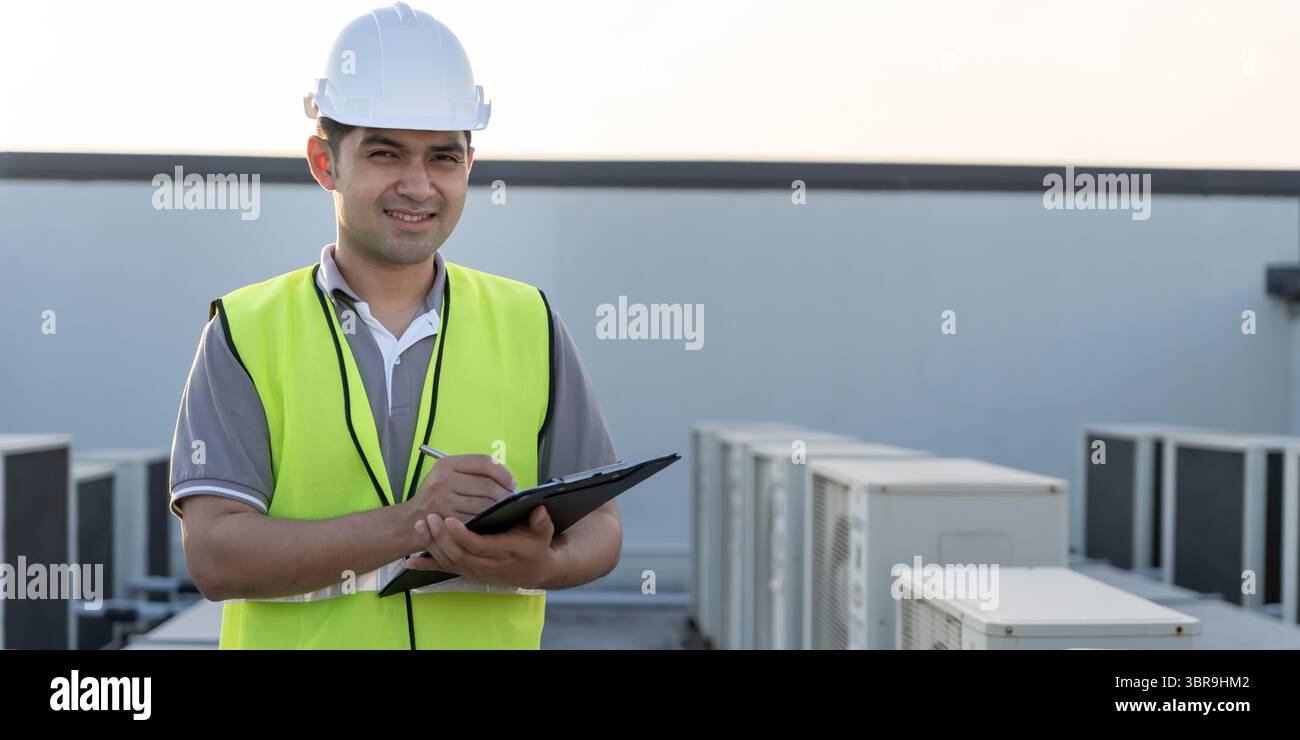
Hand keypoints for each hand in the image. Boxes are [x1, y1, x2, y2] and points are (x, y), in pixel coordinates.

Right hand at [405, 454, 515, 523]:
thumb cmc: (434, 498)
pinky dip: (488, 523)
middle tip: (513, 501)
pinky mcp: (445, 520)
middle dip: (505, 494)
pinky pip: (475, 521)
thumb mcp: (446, 477)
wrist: (409, 522)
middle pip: (486, 485)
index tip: (512, 483)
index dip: (503, 472)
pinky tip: (493, 523)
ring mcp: (442, 501)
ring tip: (506, 512)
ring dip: (499, 510)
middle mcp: (442, 480)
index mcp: (445, 464)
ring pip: (484, 505)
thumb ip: (471, 473)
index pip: (483, 462)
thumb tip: (507, 479)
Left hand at [406, 505, 565, 588]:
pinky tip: (409, 562)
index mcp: (503, 552)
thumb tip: (539, 509)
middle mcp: (486, 565)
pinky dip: (426, 566)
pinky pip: (444, 570)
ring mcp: (474, 570)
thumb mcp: (544, 534)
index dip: (462, 535)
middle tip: (430, 517)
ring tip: (420, 526)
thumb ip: (541, 522)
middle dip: (441, 538)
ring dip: (431, 546)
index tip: (449, 520)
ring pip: (448, 562)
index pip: (478, 546)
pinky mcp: (467, 571)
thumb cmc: (537, 547)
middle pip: (457, 554)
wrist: (535, 571)